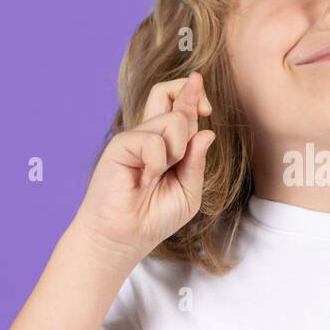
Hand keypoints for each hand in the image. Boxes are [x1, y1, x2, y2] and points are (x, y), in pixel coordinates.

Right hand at [72, 71, 215, 266]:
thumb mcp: (188, 191)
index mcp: (166, 144)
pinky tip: (145, 180)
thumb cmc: (154, 218)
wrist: (125, 237)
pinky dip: (157, 162)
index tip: (207, 107)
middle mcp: (149, 136)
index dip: (194, 97)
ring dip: (179, 149)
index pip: (180, 109)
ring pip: (173, 120)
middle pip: (166, 92)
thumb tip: (207, 132)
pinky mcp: (121, 144)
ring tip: (161, 174)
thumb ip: (197, 162)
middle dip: (191, 94)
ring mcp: (134, 138)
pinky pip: (153, 140)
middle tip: (207, 108)